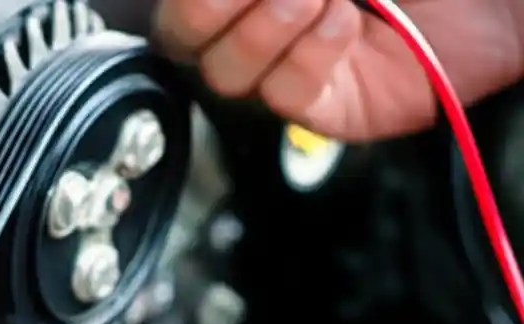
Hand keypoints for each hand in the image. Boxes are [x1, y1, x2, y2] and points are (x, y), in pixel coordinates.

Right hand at [154, 0, 523, 140]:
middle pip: (184, 40)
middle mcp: (264, 21)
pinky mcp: (334, 107)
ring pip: (227, 74)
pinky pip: (288, 98)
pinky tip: (346, 26)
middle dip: (210, 11)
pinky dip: (308, 59)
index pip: (186, 2)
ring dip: (263, 29)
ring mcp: (295, 67)